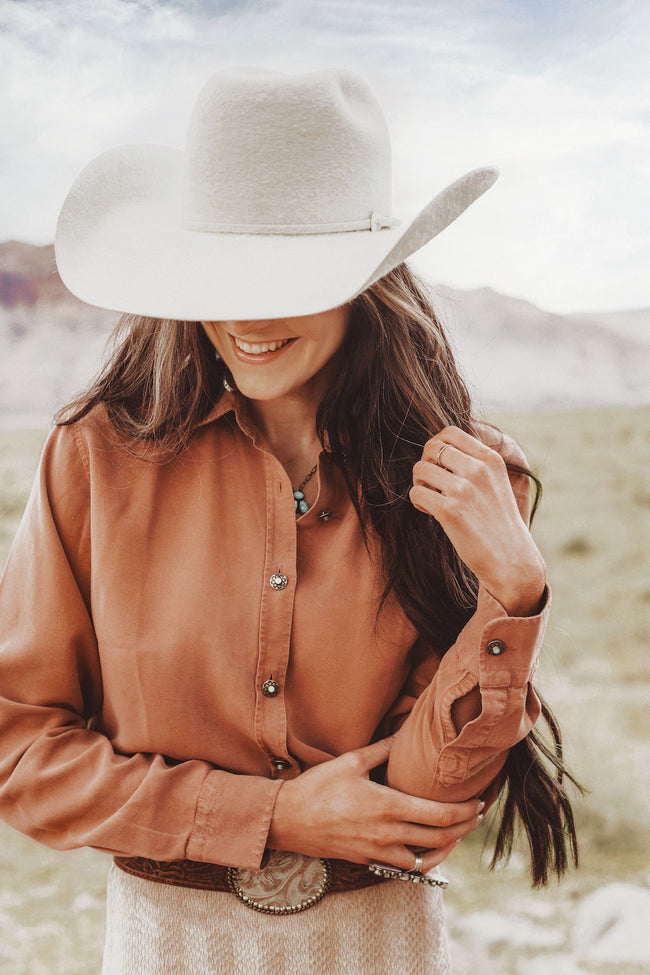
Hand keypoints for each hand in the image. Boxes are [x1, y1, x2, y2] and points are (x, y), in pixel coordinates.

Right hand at [267, 738, 483, 873]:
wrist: (287, 820)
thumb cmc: (318, 787)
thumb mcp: (351, 761)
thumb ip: (383, 749)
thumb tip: (406, 733)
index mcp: (388, 807)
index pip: (440, 815)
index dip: (465, 811)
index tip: (479, 802)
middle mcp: (387, 834)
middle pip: (440, 839)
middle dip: (465, 828)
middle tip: (478, 816)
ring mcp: (378, 852)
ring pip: (426, 859)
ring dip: (448, 847)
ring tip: (458, 832)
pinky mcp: (368, 861)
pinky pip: (405, 866)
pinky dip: (423, 860)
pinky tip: (428, 848)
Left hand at [409, 426, 545, 615]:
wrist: (511, 560)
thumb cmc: (499, 523)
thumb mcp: (496, 483)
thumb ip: (475, 464)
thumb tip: (438, 449)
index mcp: (491, 460)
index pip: (451, 432)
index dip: (437, 446)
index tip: (439, 464)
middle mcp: (478, 470)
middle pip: (432, 448)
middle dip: (426, 464)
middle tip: (432, 484)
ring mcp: (463, 489)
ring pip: (420, 469)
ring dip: (420, 484)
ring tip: (432, 500)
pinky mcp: (449, 510)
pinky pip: (416, 492)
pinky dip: (419, 502)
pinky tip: (431, 512)